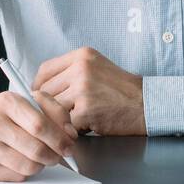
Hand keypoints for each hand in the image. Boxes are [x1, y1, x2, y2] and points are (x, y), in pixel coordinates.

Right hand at [0, 90, 78, 181]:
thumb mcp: (34, 102)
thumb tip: (70, 134)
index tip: (69, 144)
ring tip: (41, 154)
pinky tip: (24, 159)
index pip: (39, 125)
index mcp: (7, 101)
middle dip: (55, 154)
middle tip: (60, 153)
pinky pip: (18, 176)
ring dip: (42, 163)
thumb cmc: (12, 115)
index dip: (59, 138)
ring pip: (29, 166)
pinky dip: (28, 171)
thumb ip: (56, 113)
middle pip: (36, 148)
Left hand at [32, 46, 146, 135]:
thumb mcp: (96, 67)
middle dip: (49, 105)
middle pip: (45, 90)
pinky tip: (86, 124)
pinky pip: (65, 123)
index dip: (38, 86)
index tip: (39, 96)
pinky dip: (72, 128)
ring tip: (76, 118)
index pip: (44, 70)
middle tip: (60, 113)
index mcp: (82, 55)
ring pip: (52, 108)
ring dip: (60, 117)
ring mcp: (83, 89)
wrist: (145, 103)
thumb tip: (41, 88)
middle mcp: (80, 68)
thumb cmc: (121, 89)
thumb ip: (71, 72)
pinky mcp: (85, 110)